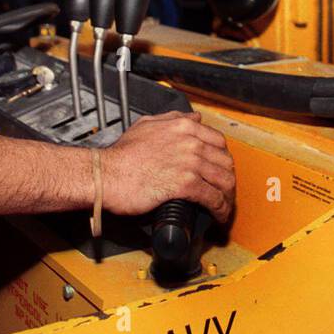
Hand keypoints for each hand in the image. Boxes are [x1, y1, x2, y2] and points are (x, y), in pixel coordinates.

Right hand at [100, 111, 235, 221]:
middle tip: (224, 192)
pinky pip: (213, 197)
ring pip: (224, 180)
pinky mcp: (185, 184)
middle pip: (225, 162)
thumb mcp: (146, 125)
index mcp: (183, 126)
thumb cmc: (121, 155)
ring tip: (224, 207)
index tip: (219, 170)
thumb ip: (171, 119)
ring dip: (228, 196)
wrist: (106, 174)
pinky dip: (220, 208)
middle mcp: (191, 142)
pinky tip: (218, 215)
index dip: (222, 159)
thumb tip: (192, 118)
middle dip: (228, 179)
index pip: (218, 142)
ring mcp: (190, 162)